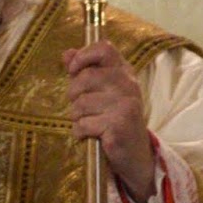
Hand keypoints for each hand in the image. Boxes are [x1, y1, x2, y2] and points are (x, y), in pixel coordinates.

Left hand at [63, 42, 155, 200]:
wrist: (135, 154)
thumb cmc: (115, 119)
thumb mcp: (103, 92)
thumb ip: (85, 71)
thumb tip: (67, 53)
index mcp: (124, 72)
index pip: (104, 49)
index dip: (83, 55)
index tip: (74, 70)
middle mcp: (128, 85)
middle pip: (86, 77)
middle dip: (73, 94)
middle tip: (79, 107)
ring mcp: (125, 105)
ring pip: (81, 103)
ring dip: (77, 117)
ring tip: (88, 123)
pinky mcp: (119, 126)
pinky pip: (84, 124)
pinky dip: (80, 132)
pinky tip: (89, 135)